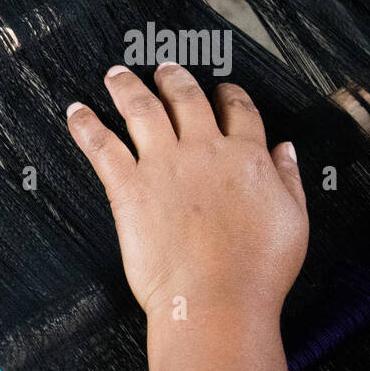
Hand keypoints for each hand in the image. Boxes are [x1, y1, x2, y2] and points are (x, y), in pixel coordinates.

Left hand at [65, 63, 307, 325]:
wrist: (217, 301)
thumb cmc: (256, 272)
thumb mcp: (292, 220)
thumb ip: (287, 179)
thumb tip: (284, 152)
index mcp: (246, 158)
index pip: (239, 111)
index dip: (229, 95)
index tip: (223, 90)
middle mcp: (203, 151)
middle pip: (187, 99)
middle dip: (174, 79)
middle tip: (164, 69)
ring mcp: (163, 166)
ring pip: (142, 109)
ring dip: (127, 87)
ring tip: (117, 74)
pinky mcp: (128, 187)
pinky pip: (101, 145)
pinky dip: (85, 125)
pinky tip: (76, 112)